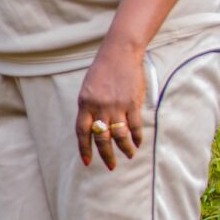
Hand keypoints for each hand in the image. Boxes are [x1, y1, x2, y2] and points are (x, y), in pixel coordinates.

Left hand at [76, 43, 145, 169]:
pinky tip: (137, 143)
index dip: (84, 148)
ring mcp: (116, 106)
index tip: (87, 162)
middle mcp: (99, 107)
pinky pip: (134, 126)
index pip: (82, 132)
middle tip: (111, 166)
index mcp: (85, 103)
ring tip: (128, 155)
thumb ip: (89, 108)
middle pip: (101, 138)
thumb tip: (95, 129)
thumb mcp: (88, 89)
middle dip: (106, 155)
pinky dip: (136, 138)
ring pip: (119, 135)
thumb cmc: (102, 71)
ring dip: (124, 149)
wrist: (119, 53)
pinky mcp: (132, 103)